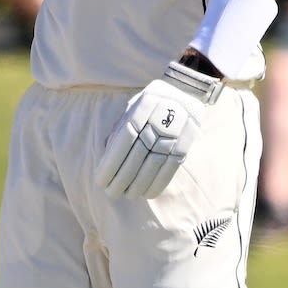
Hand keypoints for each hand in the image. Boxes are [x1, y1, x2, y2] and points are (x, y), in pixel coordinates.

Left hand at [96, 61, 223, 199]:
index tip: (101, 180)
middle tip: (111, 193)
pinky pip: (171, 168)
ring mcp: (175, 133)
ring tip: (127, 195)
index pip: (124, 140)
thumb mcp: (133, 105)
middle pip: (138, 155)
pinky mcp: (185, 144)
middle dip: (122, 178)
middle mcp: (160, 120)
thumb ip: (120, 126)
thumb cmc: (150, 103)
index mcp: (144, 107)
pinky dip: (158, 183)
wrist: (186, 93)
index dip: (111, 163)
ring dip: (139, 184)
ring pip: (154, 164)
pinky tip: (147, 193)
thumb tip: (107, 153)